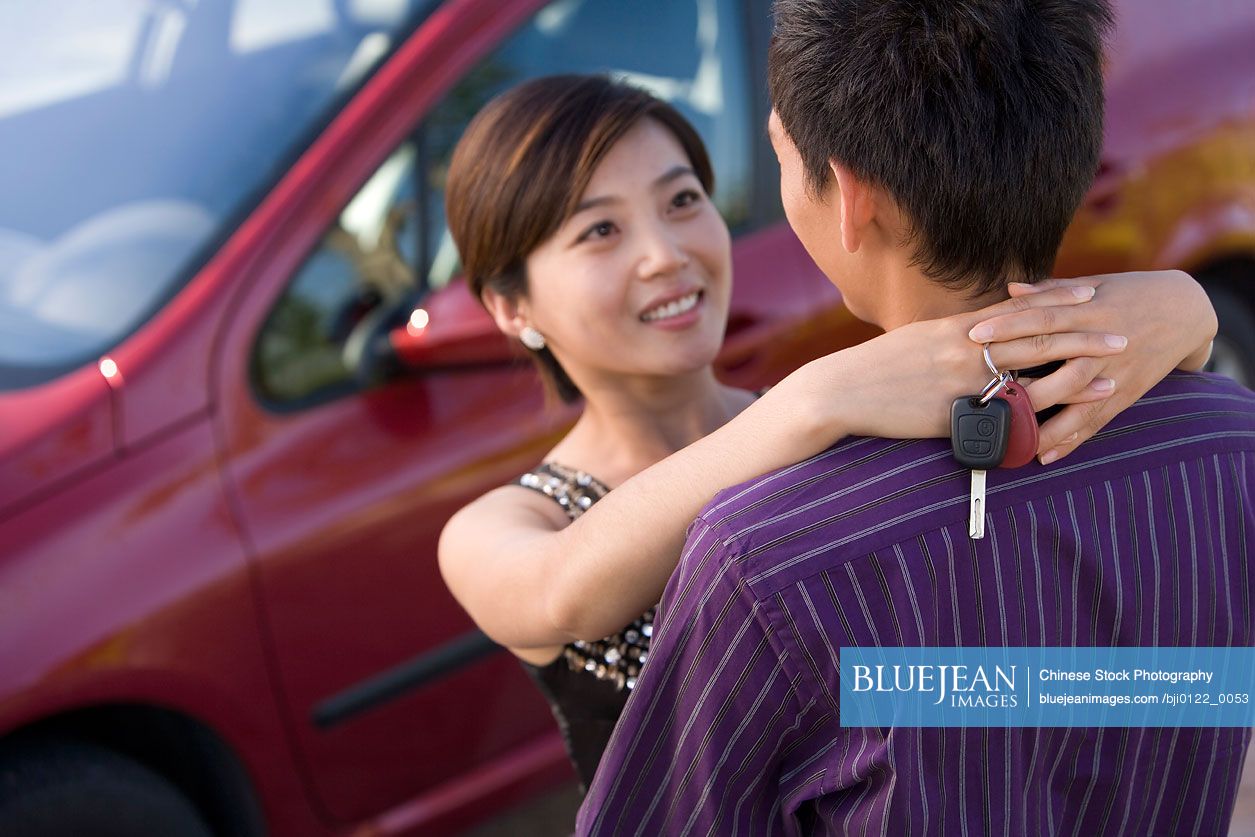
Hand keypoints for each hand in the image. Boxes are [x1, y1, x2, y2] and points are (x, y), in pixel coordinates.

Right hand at [795, 284, 1127, 441]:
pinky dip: (1042, 410)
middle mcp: (964, 346)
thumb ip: (948, 339)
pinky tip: (1067, 414)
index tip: (1093, 292)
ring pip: (1030, 369)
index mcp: (955, 327)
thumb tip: (972, 335)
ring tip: (1113, 369)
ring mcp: (961, 378)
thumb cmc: (873, 370)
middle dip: (1083, 332)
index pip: (1017, 308)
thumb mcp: (914, 343)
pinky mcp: (953, 410)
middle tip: (1122, 331)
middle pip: (1035, 335)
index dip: (1058, 299)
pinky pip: (1005, 410)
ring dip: (1077, 370)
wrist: (840, 391)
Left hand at [966, 270, 1216, 462]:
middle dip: (1016, 372)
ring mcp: (1113, 370)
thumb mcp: (1094, 284)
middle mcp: (1099, 341)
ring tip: (1007, 437)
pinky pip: (1096, 420)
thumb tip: (1010, 289)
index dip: (1008, 324)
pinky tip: (1045, 455)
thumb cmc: (1131, 292)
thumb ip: (1050, 292)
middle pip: (1054, 357)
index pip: (1041, 316)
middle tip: (979, 388)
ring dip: (1041, 419)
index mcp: (1087, 309)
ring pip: (1075, 396)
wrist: (1186, 310)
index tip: (975, 334)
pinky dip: (1071, 439)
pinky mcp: (1125, 393)